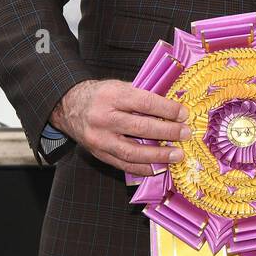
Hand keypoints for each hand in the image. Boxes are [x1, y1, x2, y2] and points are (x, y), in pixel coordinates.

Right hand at [50, 78, 190, 174]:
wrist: (70, 105)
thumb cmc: (102, 94)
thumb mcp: (121, 86)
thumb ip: (144, 97)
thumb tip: (174, 109)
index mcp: (112, 96)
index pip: (145, 103)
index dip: (167, 110)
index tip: (184, 115)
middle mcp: (103, 118)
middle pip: (140, 128)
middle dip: (167, 132)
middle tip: (185, 134)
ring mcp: (99, 139)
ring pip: (132, 151)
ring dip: (158, 155)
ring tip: (177, 155)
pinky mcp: (98, 154)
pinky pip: (123, 164)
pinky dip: (143, 168)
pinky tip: (159, 167)